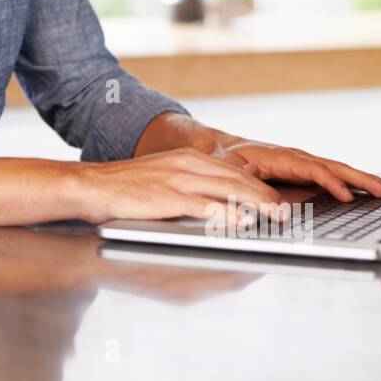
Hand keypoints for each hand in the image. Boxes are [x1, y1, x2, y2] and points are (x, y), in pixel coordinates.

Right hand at [79, 147, 292, 224]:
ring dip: (258, 205)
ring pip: (229, 190)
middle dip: (267, 197)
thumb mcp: (164, 176)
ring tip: (277, 218)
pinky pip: (206, 205)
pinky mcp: (168, 196)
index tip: (278, 201)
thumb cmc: (126, 187)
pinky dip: (228, 214)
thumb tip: (220, 201)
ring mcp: (179, 179)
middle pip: (239, 179)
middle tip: (287, 213)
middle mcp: (188, 164)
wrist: (93, 185)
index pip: (235, 172)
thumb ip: (192, 185)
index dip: (260, 187)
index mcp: (189, 158)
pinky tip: (243, 222)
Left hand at [209, 136, 380, 202]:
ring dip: (363, 180)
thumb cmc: (223, 160)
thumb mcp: (230, 173)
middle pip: (334, 167)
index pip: (312, 169)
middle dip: (361, 179)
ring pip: (337, 170)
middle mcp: (296, 157)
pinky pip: (331, 175)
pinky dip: (351, 182)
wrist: (217, 147)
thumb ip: (248, 188)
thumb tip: (272, 208)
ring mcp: (301, 163)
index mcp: (281, 157)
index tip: (348, 197)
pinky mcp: (302, 170)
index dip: (331, 183)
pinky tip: (367, 191)